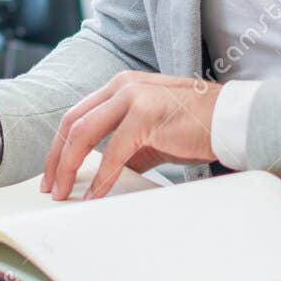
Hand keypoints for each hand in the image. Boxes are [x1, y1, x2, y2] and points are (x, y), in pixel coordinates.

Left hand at [42, 71, 219, 200]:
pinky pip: (113, 152)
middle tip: (50, 187)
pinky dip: (101, 176)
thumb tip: (102, 173)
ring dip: (69, 167)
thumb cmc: (195, 127)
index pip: (77, 115)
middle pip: (73, 123)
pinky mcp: (146, 116)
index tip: (52, 173)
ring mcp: (133, 97)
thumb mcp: (151, 133)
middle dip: (55, 158)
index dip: (59, 146)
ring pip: (84, 133)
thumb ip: (125, 146)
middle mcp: (122, 86)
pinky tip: (95, 194)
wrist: (231, 120)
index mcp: (120, 86)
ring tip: (64, 192)